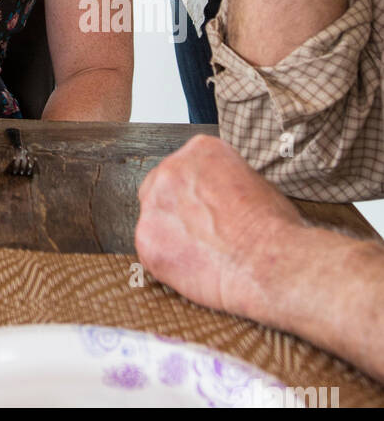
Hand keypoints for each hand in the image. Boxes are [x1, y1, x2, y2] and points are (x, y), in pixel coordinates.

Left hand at [135, 135, 306, 321]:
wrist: (272, 263)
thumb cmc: (275, 230)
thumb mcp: (258, 184)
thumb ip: (227, 181)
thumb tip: (222, 193)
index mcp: (201, 150)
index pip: (185, 168)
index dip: (195, 195)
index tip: (207, 211)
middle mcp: (171, 169)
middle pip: (160, 189)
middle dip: (176, 212)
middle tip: (201, 235)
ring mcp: (154, 203)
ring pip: (154, 220)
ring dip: (171, 238)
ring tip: (204, 255)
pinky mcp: (146, 238)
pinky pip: (150, 251)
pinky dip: (167, 264)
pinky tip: (195, 270)